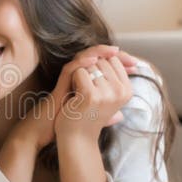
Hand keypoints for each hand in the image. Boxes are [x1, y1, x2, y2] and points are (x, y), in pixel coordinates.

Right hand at [10, 45, 136, 150]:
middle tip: (129, 57)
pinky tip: (94, 60)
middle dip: (114, 55)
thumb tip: (120, 116)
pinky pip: (71, 68)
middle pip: (96, 56)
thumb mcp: (89, 118)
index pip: (104, 64)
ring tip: (114, 50)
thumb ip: (104, 115)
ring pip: (83, 57)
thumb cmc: (66, 125)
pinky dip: (82, 62)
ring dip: (99, 51)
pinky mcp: (60, 83)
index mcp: (86, 83)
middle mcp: (78, 78)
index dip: (120, 62)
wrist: (45, 131)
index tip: (135, 66)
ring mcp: (68, 79)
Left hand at [55, 55, 133, 140]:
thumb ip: (113, 73)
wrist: (76, 137)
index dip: (99, 67)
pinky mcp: (91, 95)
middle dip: (89, 71)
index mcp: (128, 90)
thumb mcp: (107, 93)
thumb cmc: (89, 113)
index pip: (113, 59)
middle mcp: (121, 91)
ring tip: (81, 97)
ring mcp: (107, 93)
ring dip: (80, 77)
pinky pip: (79, 72)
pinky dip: (73, 81)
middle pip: (101, 60)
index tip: (95, 87)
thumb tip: (118, 51)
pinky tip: (75, 97)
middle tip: (86, 94)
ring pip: (89, 65)